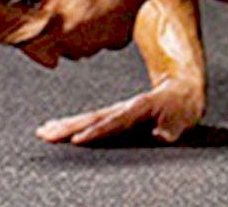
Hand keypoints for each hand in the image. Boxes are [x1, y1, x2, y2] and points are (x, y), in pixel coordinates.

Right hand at [35, 77, 204, 144]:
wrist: (182, 86)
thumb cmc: (183, 105)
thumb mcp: (183, 118)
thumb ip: (172, 128)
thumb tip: (161, 136)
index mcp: (141, 108)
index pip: (116, 121)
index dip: (98, 130)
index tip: (79, 140)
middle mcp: (125, 108)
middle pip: (93, 118)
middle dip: (70, 127)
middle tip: (47, 134)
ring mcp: (118, 110)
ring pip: (88, 118)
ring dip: (65, 125)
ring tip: (44, 131)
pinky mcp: (114, 114)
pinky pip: (89, 119)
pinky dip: (70, 123)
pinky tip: (54, 128)